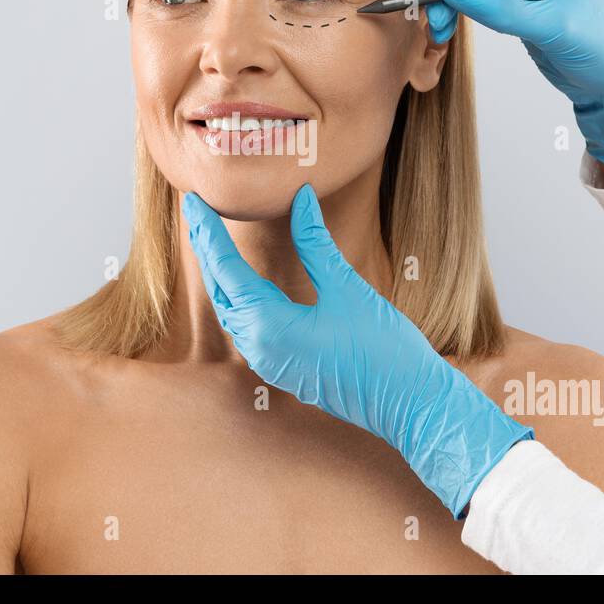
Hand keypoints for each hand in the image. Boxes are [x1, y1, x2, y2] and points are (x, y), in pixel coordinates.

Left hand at [182, 184, 532, 519]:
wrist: (409, 406)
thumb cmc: (384, 349)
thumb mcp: (348, 288)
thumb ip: (316, 243)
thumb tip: (301, 197)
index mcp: (269, 326)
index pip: (226, 269)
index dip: (209, 232)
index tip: (194, 201)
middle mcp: (259, 348)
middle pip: (222, 291)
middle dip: (208, 250)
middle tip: (196, 213)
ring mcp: (270, 363)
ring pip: (232, 312)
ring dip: (221, 276)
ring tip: (212, 242)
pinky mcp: (284, 369)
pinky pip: (248, 329)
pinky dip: (239, 298)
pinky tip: (244, 283)